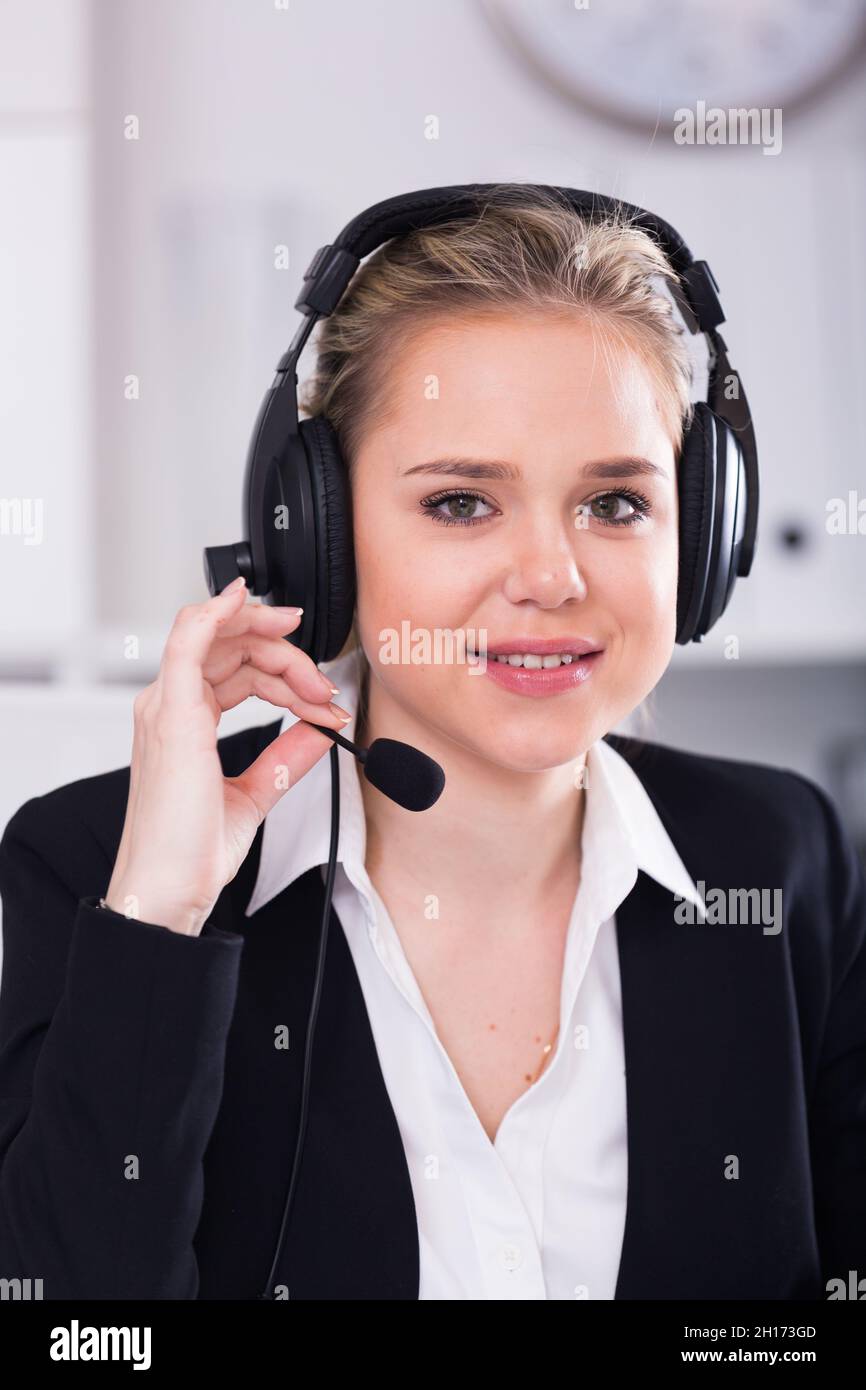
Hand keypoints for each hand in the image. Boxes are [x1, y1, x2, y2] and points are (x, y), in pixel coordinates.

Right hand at [104, 578, 352, 934]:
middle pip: (232, 648)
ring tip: (316, 681)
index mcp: (182, 721)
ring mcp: (167, 706)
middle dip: (288, 656)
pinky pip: (189, 640)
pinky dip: (217, 612)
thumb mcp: (253, 794)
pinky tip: (244, 599)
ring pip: (221, 638)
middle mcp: (169, 706)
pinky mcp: (173, 713)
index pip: (237, 670)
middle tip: (325, 686)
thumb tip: (316, 734)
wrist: (171, 887)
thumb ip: (283, 760)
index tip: (324, 697)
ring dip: (277, 647)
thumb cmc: (191, 851)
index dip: (286, 674)